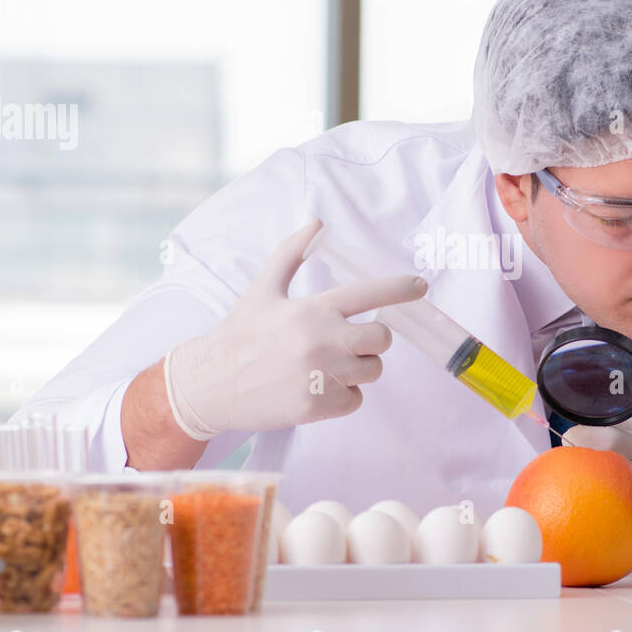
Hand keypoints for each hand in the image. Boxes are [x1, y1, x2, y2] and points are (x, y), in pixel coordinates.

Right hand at [164, 218, 427, 438]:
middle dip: (373, 340)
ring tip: (324, 367)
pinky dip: (342, 397)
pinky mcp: (317, 408)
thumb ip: (291, 255)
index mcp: (313, 309)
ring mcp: (321, 377)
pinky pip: (355, 400)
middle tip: (349, 343)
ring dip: (357, 369)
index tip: (421, 286)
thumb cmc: (240, 335)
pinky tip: (314, 389)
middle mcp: (321, 341)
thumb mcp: (263, 290)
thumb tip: (316, 224)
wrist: (210, 385)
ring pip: (371, 371)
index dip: (400, 289)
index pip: (368, 294)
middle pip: (381, 339)